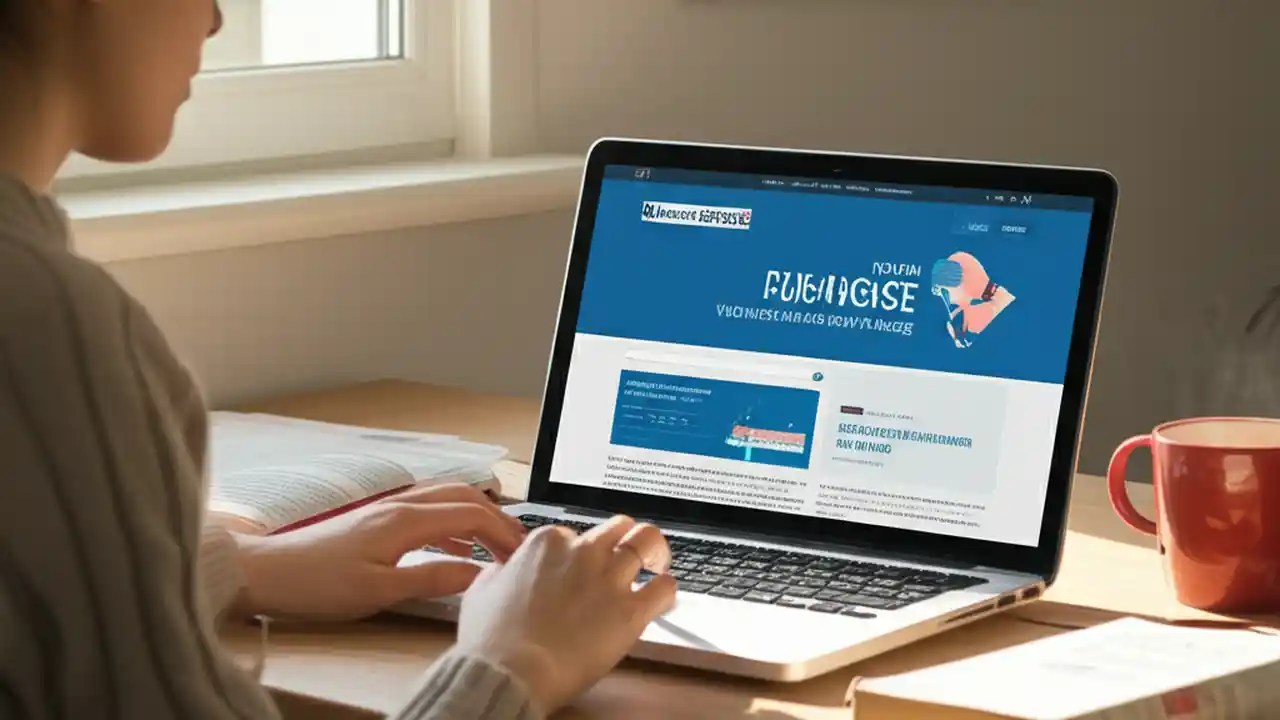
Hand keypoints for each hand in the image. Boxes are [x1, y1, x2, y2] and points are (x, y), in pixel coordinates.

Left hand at [233, 484, 525, 620]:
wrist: (268, 572)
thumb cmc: (318, 584)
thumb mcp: (380, 591)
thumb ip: (432, 578)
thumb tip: (478, 573)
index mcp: (406, 520)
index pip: (471, 514)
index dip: (502, 533)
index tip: (520, 556)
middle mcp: (401, 505)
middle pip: (464, 496)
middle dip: (497, 518)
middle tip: (517, 547)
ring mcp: (388, 508)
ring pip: (447, 498)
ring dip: (477, 514)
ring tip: (496, 542)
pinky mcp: (377, 519)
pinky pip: (429, 509)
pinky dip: (454, 521)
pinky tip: (457, 546)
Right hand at [455, 516, 676, 713]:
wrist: (510, 672)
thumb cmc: (492, 639)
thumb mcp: (482, 591)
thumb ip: (500, 572)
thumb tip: (506, 570)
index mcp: (546, 543)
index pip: (574, 534)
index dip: (576, 552)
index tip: (577, 568)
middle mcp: (582, 552)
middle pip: (617, 527)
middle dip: (622, 539)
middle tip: (627, 553)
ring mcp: (609, 579)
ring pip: (647, 542)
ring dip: (653, 552)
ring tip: (656, 563)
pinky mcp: (631, 611)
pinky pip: (665, 587)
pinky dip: (666, 588)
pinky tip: (660, 596)